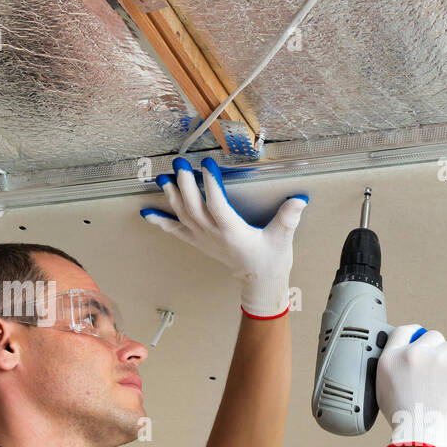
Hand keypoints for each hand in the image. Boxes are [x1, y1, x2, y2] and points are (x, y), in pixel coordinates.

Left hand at [141, 156, 308, 317]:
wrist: (259, 283)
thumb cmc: (271, 261)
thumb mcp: (282, 239)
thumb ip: (289, 218)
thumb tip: (300, 199)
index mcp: (233, 233)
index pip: (218, 205)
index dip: (211, 184)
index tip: (208, 164)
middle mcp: (214, 236)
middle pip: (194, 207)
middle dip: (185, 184)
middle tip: (180, 163)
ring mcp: (203, 240)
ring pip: (182, 215)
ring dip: (172, 196)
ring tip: (163, 177)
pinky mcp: (199, 242)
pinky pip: (176, 231)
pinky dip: (161, 222)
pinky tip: (147, 214)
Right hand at [376, 325, 446, 446]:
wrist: (421, 440)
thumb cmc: (407, 424)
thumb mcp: (385, 392)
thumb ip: (396, 371)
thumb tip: (409, 364)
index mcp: (392, 359)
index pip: (405, 331)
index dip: (418, 334)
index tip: (427, 340)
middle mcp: (413, 354)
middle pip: (435, 337)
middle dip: (442, 353)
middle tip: (444, 375)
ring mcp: (438, 359)